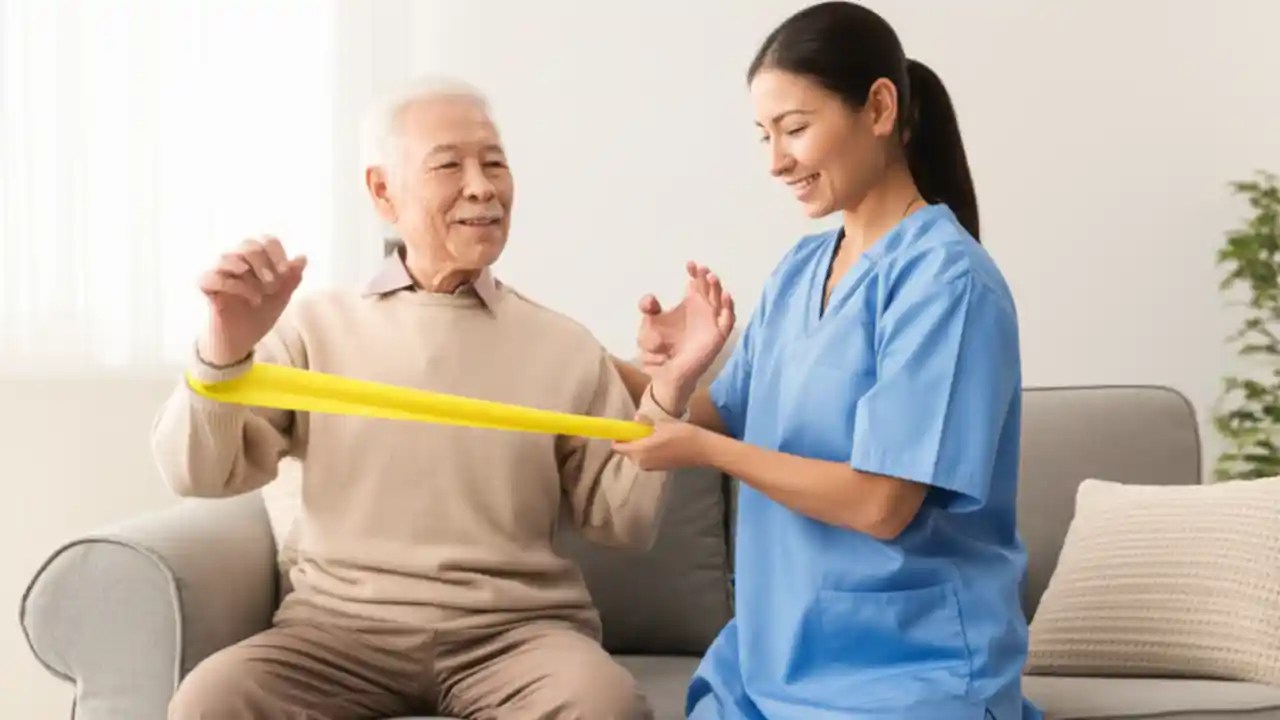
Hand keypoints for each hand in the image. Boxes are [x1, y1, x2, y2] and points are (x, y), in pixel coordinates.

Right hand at [197, 236, 306, 364]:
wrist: (243, 340)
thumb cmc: (260, 314)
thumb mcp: (282, 297)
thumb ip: (292, 278)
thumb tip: (302, 257)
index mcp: (256, 260)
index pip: (265, 240)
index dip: (277, 253)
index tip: (286, 272)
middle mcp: (236, 261)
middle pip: (248, 244)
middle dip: (264, 263)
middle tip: (273, 285)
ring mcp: (219, 273)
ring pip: (228, 257)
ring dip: (250, 277)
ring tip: (261, 296)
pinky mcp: (207, 288)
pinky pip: (212, 277)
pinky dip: (234, 286)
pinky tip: (251, 299)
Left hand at [613, 418, 712, 470]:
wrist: (703, 449)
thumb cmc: (682, 435)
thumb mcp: (662, 424)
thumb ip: (645, 422)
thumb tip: (636, 418)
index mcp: (639, 452)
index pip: (618, 447)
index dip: (619, 436)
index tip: (626, 426)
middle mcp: (641, 463)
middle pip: (627, 451)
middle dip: (630, 440)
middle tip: (642, 427)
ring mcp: (651, 467)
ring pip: (637, 455)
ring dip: (639, 445)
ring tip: (653, 433)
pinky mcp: (659, 468)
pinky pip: (646, 458)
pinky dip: (647, 450)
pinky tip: (660, 441)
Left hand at [636, 262, 734, 389]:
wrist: (666, 372)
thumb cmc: (659, 349)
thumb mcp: (648, 326)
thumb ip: (649, 310)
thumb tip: (650, 299)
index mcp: (690, 305)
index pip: (696, 284)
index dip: (695, 273)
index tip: (689, 264)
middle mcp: (703, 311)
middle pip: (710, 289)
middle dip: (707, 278)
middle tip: (701, 269)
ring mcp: (712, 324)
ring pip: (721, 302)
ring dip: (719, 289)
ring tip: (712, 278)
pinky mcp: (717, 337)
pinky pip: (727, 321)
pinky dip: (728, 308)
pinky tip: (725, 296)